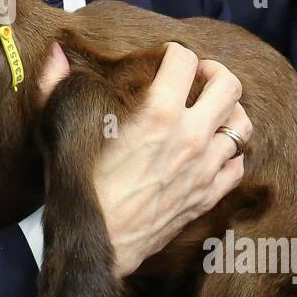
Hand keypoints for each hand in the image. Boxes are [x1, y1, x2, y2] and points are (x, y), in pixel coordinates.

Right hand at [38, 40, 250, 278]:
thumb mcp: (56, 128)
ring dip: (229, 112)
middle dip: (215, 73)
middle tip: (198, 77)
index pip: (186, 60)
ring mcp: (204, 168)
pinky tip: (211, 151)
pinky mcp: (208, 196)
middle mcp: (189, 137)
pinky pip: (237, 165)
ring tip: (211, 111)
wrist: (94, 244)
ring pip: (242, 125)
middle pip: (229, 86)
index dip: (174, 52)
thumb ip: (54, 83)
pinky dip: (229, 154)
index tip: (163, 59)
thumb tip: (58, 52)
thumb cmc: (75, 186)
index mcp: (156, 114)